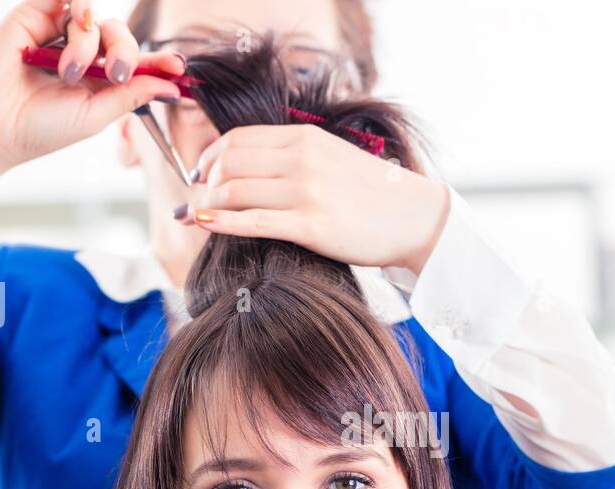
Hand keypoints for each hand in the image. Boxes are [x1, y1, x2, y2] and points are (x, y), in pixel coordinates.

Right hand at [0, 0, 186, 184]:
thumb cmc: (42, 129)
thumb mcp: (96, 115)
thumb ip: (132, 95)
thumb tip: (172, 86)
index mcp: (100, 80)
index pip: (137, 62)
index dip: (160, 62)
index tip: (179, 69)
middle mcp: (81, 53)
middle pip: (119, 35)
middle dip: (127, 51)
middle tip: (118, 74)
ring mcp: (57, 33)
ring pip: (94, 18)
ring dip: (91, 43)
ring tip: (71, 73)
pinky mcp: (33, 15)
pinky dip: (78, 7)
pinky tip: (77, 23)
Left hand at [177, 124, 450, 274]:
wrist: (415, 219)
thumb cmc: (373, 195)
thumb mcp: (333, 157)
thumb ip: (296, 156)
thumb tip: (254, 165)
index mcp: (306, 137)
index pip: (239, 138)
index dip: (210, 154)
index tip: (201, 172)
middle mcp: (303, 159)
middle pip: (230, 161)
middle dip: (205, 180)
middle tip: (199, 197)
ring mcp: (306, 192)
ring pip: (234, 190)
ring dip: (208, 202)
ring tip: (201, 214)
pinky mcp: (311, 225)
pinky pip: (252, 221)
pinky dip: (220, 221)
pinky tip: (203, 223)